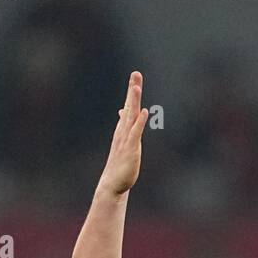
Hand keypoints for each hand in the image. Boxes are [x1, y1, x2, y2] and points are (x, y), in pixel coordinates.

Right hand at [97, 70, 148, 195]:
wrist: (113, 184)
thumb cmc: (120, 164)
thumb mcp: (124, 142)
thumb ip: (126, 126)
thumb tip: (122, 112)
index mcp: (123, 129)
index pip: (128, 106)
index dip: (132, 91)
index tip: (135, 76)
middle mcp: (124, 131)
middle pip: (129, 107)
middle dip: (132, 90)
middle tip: (136, 73)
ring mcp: (126, 139)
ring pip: (131, 117)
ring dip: (133, 102)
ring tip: (136, 87)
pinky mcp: (131, 149)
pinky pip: (135, 133)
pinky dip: (139, 122)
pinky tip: (143, 112)